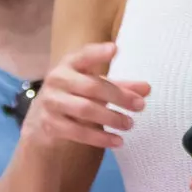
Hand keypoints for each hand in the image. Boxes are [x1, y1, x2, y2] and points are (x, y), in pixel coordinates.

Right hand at [21, 42, 148, 151]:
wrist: (44, 115)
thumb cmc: (77, 93)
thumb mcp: (96, 85)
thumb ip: (121, 86)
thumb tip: (147, 89)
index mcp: (69, 64)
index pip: (83, 55)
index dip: (98, 53)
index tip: (115, 49)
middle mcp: (57, 80)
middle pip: (92, 86)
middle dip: (119, 96)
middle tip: (140, 106)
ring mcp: (52, 102)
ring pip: (85, 110)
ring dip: (111, 118)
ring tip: (130, 124)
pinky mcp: (50, 124)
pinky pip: (78, 132)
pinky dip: (100, 138)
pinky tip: (118, 141)